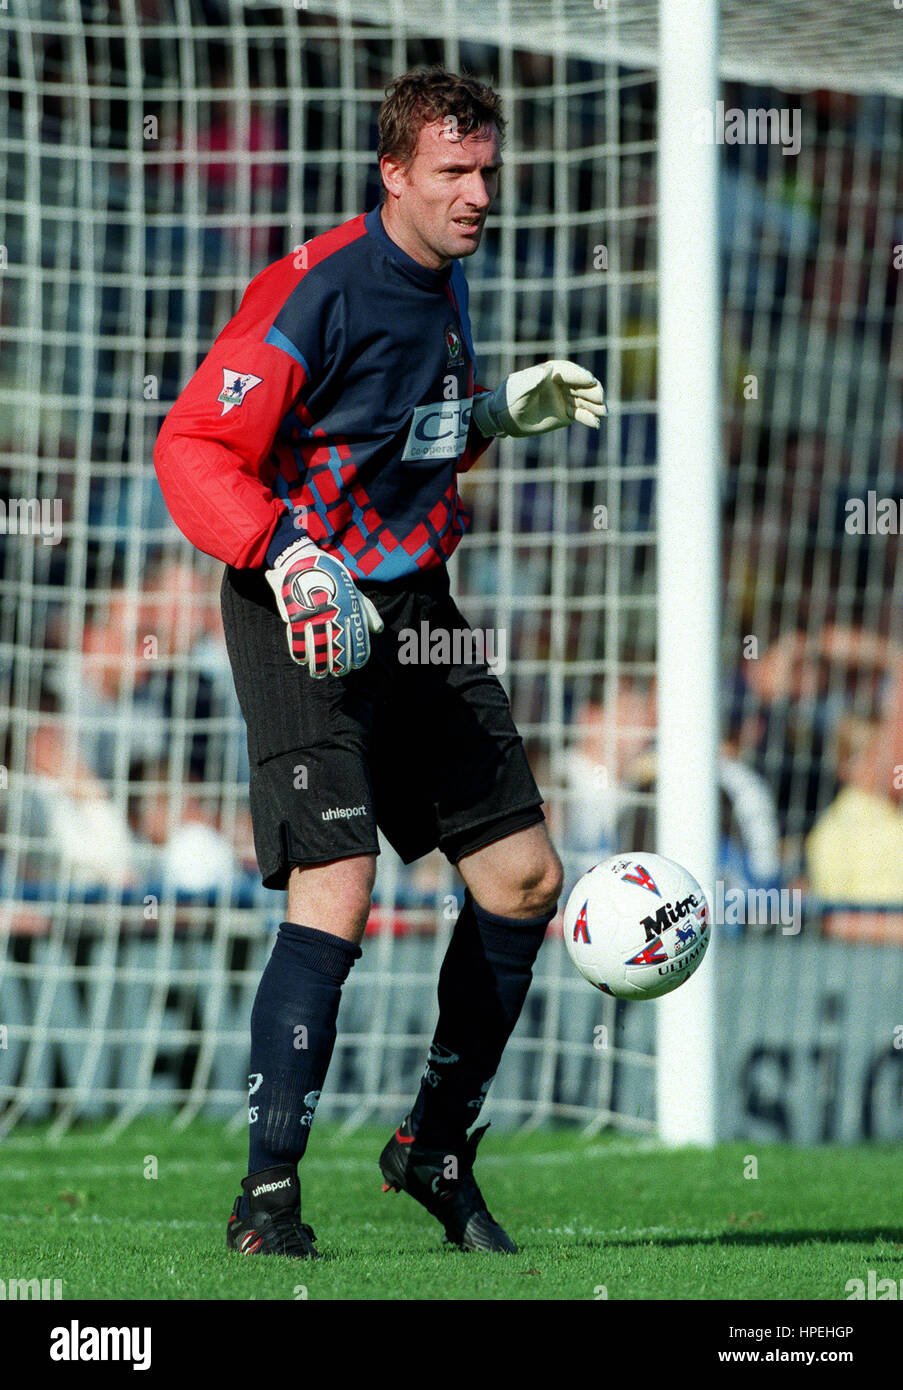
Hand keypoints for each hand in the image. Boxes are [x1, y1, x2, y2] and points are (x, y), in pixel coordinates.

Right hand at [265, 538, 383, 676]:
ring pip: (320, 648)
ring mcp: (315, 616)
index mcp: (350, 609)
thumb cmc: (332, 578)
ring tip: (320, 672)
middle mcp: (335, 614)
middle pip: (339, 648)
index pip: (358, 640)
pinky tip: (303, 660)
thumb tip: (378, 630)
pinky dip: (300, 653)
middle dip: (340, 664)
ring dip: (319, 665)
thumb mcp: (354, 590)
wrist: (303, 561)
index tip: (355, 666)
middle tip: (338, 672)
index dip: (358, 657)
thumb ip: (367, 611)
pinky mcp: (296, 615)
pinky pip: (298, 640)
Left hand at [472, 359, 605, 437]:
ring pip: (585, 400)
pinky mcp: (566, 413)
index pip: (570, 372)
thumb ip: (532, 380)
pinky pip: (581, 414)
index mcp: (551, 372)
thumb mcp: (518, 389)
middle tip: (600, 399)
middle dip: (593, 391)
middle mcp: (562, 383)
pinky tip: (595, 423)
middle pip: (582, 385)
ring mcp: (565, 398)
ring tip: (603, 413)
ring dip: (595, 406)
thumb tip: (547, 370)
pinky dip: (589, 418)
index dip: (580, 376)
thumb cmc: (508, 398)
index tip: (591, 380)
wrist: (505, 418)